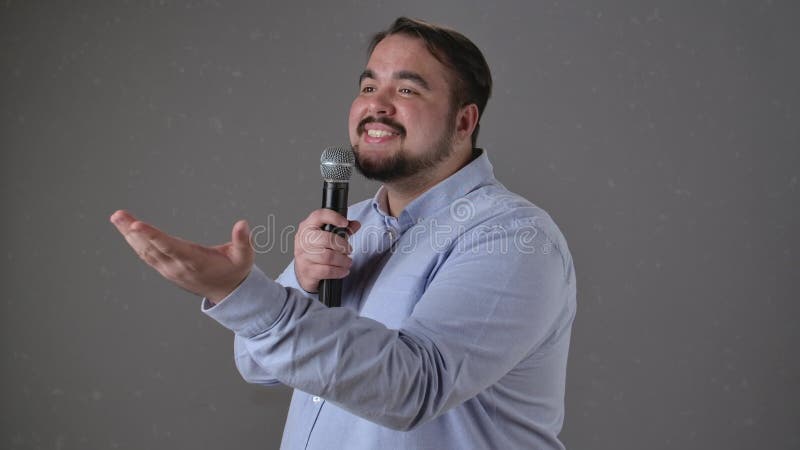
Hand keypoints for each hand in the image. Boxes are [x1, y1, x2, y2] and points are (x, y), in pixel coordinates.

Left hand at [109, 210, 254, 303]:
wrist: (227, 294)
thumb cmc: (235, 272)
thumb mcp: (245, 258)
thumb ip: (243, 241)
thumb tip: (243, 223)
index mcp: (195, 262)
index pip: (170, 247)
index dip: (153, 236)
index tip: (136, 225)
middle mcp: (177, 267)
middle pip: (150, 248)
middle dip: (133, 231)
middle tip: (118, 215)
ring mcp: (169, 270)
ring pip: (145, 252)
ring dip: (129, 235)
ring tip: (117, 217)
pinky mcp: (165, 269)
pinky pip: (146, 255)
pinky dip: (135, 242)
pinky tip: (126, 230)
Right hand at [294, 209, 360, 292]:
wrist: (301, 272)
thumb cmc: (315, 251)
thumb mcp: (326, 236)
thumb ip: (342, 230)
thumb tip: (355, 225)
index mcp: (307, 227)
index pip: (318, 216)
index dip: (333, 217)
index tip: (345, 223)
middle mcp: (303, 240)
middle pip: (326, 239)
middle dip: (342, 245)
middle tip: (348, 249)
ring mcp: (303, 256)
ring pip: (327, 256)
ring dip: (342, 260)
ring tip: (348, 261)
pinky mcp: (307, 271)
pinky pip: (326, 271)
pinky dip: (339, 271)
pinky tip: (343, 270)